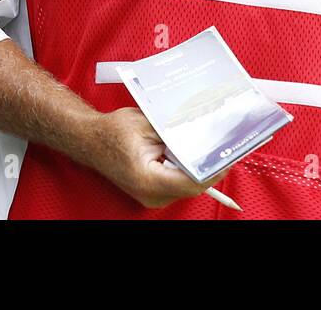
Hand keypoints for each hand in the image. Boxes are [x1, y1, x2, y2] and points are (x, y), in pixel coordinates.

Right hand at [91, 107, 233, 208]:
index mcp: (148, 179)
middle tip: (224, 145)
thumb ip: (177, 133)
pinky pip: (180, 182)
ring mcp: (152, 196)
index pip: (191, 183)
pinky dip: (188, 168)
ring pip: (189, 185)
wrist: (91, 139)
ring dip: (199, 166)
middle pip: (193, 186)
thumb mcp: (149, 125)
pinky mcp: (154, 191)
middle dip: (210, 166)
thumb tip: (205, 133)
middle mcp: (151, 194)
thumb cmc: (114, 132)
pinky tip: (192, 151)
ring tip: (209, 145)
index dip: (213, 170)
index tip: (228, 156)